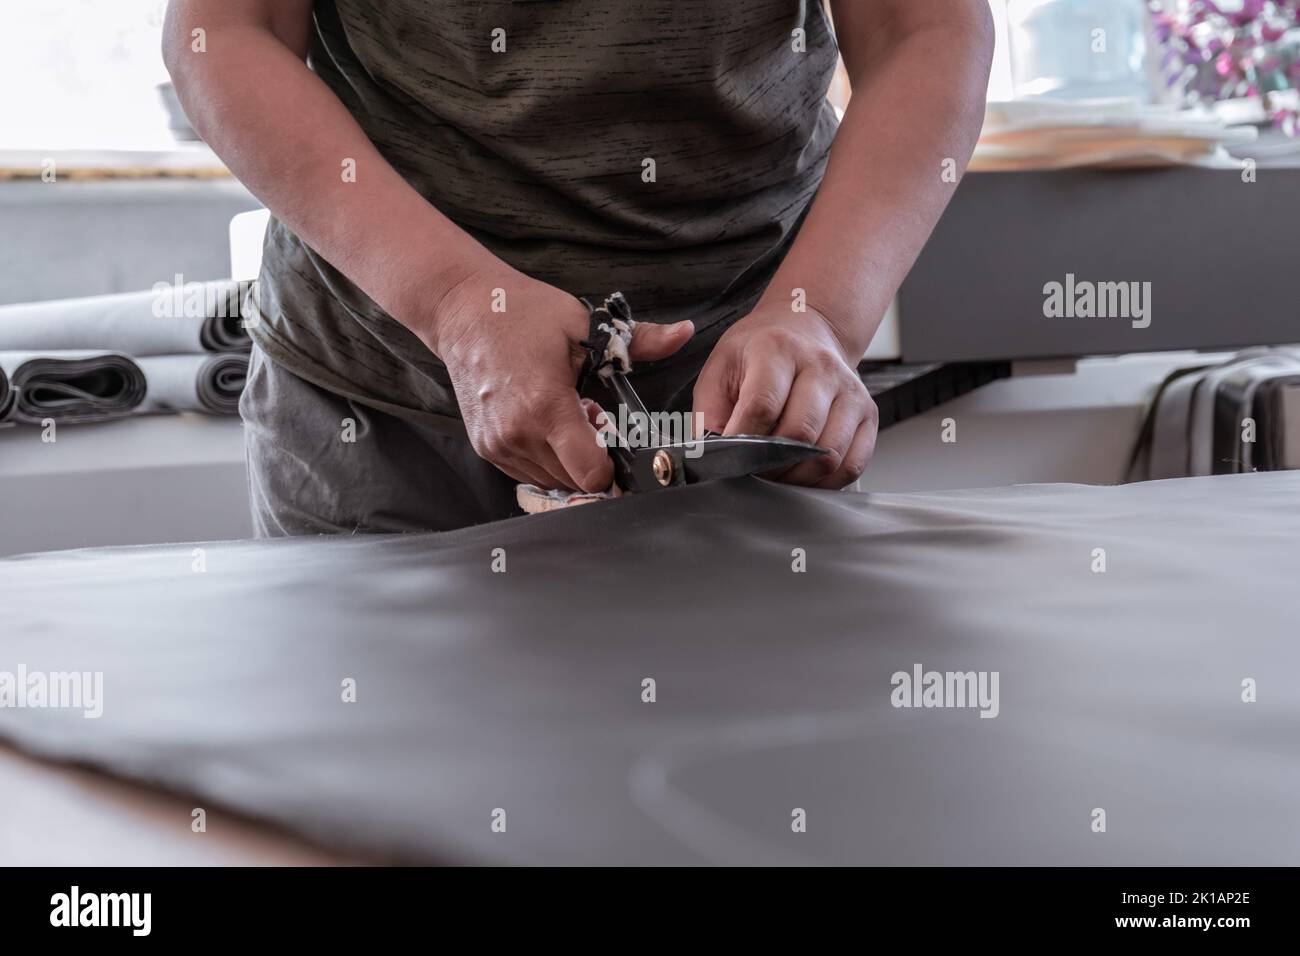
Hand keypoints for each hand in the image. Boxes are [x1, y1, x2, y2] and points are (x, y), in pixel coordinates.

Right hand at [421, 264, 693, 490]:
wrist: (462, 311)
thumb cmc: (521, 314)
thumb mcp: (585, 323)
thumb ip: (640, 340)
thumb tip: (685, 333)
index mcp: (546, 405)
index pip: (590, 473)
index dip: (613, 468)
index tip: (619, 447)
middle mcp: (517, 434)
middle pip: (574, 481)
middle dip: (593, 460)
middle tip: (594, 422)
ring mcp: (498, 445)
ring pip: (552, 480)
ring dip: (568, 461)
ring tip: (568, 419)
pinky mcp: (486, 448)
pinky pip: (529, 472)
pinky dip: (546, 458)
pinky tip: (547, 424)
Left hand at [693, 302, 876, 487]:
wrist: (802, 329)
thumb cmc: (757, 354)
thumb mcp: (720, 371)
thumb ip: (709, 415)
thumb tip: (711, 458)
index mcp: (777, 350)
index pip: (762, 406)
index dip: (742, 443)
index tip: (730, 459)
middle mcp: (820, 366)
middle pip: (799, 433)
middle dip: (769, 465)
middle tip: (752, 471)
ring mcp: (850, 390)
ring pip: (829, 454)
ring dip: (797, 477)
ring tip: (776, 473)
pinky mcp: (868, 412)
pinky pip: (854, 464)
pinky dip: (826, 481)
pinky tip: (804, 474)